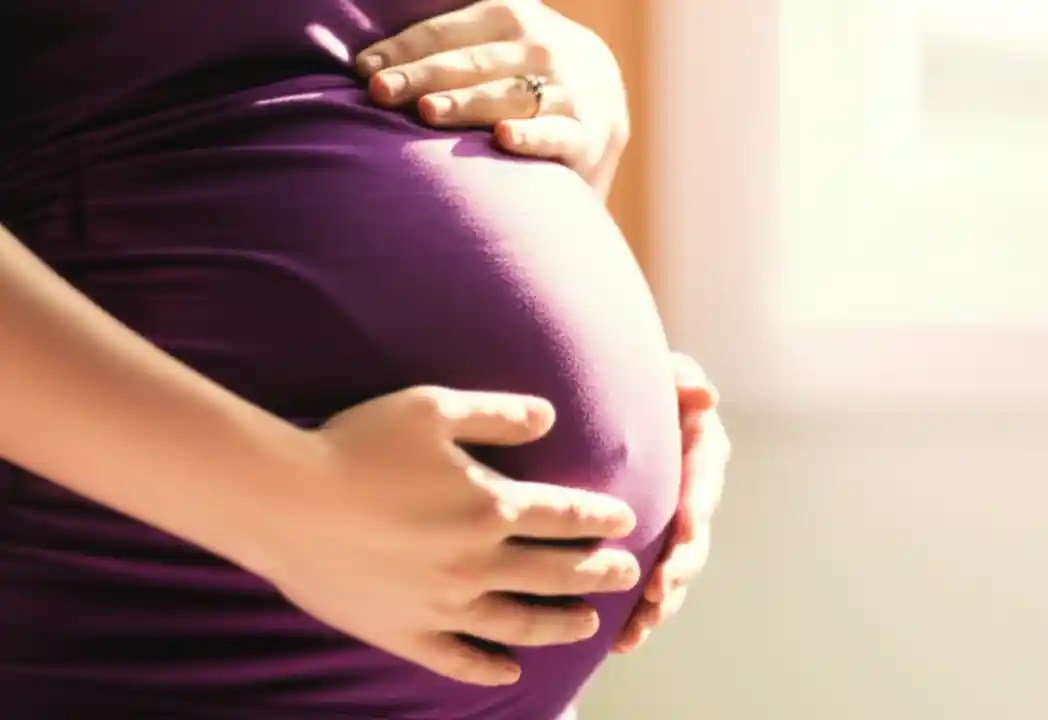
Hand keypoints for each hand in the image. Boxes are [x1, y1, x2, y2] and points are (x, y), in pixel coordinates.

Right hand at [256, 386, 640, 685]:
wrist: (283, 498)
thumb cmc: (357, 443)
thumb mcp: (433, 407)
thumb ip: (498, 413)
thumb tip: (551, 416)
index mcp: (492, 505)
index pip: (568, 516)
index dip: (602, 518)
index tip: (626, 521)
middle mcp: (478, 561)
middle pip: (558, 573)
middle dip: (600, 573)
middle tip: (627, 574)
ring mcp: (443, 604)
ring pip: (521, 623)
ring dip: (562, 624)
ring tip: (589, 626)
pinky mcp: (405, 632)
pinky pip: (458, 660)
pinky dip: (489, 669)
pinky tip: (510, 673)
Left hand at [355, 0, 630, 196]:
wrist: (603, 104)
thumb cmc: (523, 71)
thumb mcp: (497, 32)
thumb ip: (449, 27)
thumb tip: (367, 50)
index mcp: (510, 15)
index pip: (448, 31)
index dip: (404, 48)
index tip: (363, 70)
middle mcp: (542, 47)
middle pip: (471, 63)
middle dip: (423, 76)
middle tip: (379, 92)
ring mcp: (567, 91)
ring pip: (508, 97)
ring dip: (466, 103)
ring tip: (427, 111)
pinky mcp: (587, 136)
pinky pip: (555, 135)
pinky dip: (530, 137)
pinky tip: (502, 139)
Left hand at [612, 354, 730, 653]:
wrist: (600, 396)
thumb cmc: (630, 375)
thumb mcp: (656, 367)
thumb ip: (679, 377)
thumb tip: (706, 396)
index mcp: (700, 450)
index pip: (704, 479)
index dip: (697, 504)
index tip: (685, 528)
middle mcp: (691, 491)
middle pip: (693, 539)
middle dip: (677, 570)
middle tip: (656, 595)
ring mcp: (669, 523)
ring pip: (671, 571)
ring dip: (657, 605)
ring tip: (635, 632)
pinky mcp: (645, 544)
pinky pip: (645, 582)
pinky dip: (635, 613)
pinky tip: (618, 642)